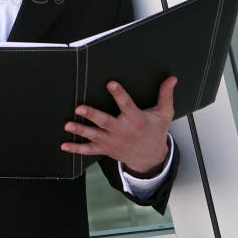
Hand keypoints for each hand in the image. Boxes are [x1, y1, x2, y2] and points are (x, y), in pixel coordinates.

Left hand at [60, 76, 176, 173]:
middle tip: (80, 108)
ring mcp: (112, 141)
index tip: (111, 83)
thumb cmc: (155, 133)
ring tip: (68, 125)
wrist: (150, 158)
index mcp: (136, 119)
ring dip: (80, 130)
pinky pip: (89, 150)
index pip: (126, 104)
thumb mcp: (164, 114)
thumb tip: (172, 79)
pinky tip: (65, 145)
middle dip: (92, 115)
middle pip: (105, 121)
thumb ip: (165, 95)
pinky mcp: (105, 149)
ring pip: (94, 135)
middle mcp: (122, 130)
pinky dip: (76, 148)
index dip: (119, 93)